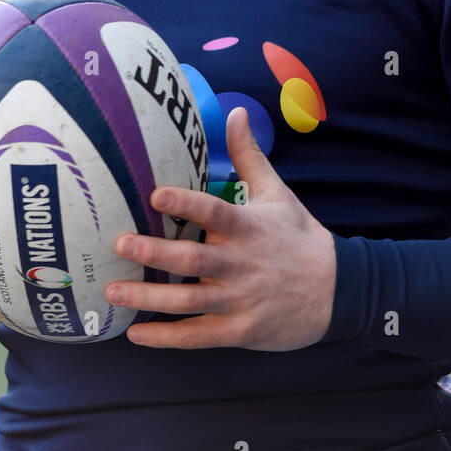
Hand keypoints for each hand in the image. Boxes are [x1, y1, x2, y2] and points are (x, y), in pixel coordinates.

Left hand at [106, 106, 336, 349]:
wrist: (339, 291)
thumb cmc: (299, 237)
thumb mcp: (277, 193)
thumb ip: (248, 155)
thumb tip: (235, 111)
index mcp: (248, 228)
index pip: (214, 212)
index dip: (186, 202)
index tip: (156, 193)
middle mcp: (240, 264)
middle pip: (193, 260)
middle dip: (154, 253)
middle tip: (120, 243)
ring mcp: (239, 301)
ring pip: (188, 301)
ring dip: (148, 299)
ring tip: (112, 291)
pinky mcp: (239, 330)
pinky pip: (197, 336)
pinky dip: (166, 338)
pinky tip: (136, 334)